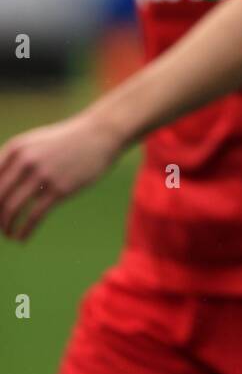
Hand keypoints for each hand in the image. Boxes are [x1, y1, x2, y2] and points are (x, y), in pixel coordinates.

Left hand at [0, 113, 124, 239]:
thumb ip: (15, 159)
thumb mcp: (36, 142)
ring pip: (12, 207)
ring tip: (8, 234)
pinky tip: (21, 238)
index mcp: (16, 148)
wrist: (100, 134)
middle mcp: (25, 160)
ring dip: (6, 225)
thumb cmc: (67, 140)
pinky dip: (24, 230)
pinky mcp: (59, 189)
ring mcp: (42, 175)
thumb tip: (2, 187)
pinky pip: (34, 216)